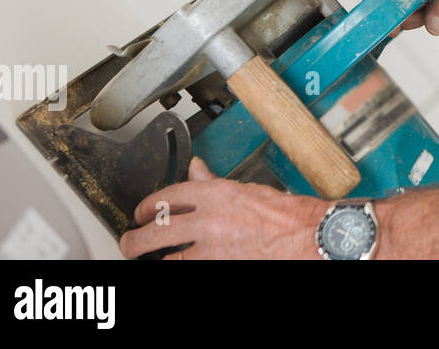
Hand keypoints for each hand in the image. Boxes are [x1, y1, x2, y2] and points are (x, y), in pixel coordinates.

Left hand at [119, 157, 326, 259]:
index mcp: (217, 194)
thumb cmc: (286, 214)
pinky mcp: (219, 266)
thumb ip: (215, 183)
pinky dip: (182, 266)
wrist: (309, 236)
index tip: (142, 213)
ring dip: (157, 259)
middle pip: (156, 230)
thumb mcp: (247, 189)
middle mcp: (210, 219)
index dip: (147, 206)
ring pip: (168, 258)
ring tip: (151, 259)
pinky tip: (180, 263)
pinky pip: (189, 268)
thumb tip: (196, 169)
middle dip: (135, 238)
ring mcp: (213, 249)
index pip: (167, 196)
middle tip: (130, 242)